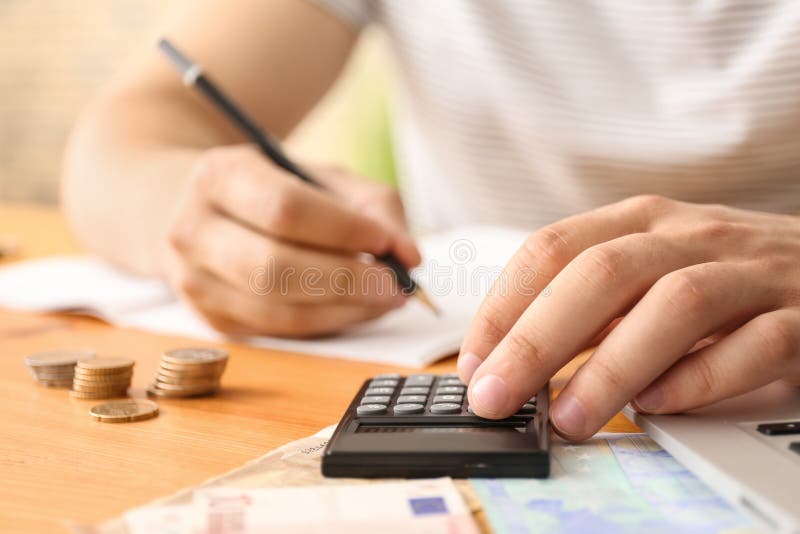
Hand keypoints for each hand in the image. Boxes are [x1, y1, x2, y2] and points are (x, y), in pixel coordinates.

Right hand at [161, 145, 419, 336]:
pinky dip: (328, 323)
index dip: (344, 231)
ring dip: (344, 310)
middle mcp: (193, 230)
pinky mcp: (211, 320)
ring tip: (385, 298)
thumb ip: (372, 205)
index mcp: (219, 176)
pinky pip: (280, 332)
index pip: (284, 210)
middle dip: (347, 281)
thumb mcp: (320, 176)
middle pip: (275, 268)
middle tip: (396, 285)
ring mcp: (193, 282)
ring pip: (278, 311)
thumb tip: (408, 255)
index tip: (388, 242)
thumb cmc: (272, 188)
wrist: (198, 208)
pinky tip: (355, 308)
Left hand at [458, 195, 799, 439]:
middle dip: (536, 338)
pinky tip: (659, 407)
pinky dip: (699, 380)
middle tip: (494, 396)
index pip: (553, 249)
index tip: (472, 362)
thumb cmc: (723, 275)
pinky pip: (753, 345)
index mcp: (641, 222)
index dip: (504, 306)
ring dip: (611, 366)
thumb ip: (593, 307)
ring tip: (569, 419)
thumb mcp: (649, 271)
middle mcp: (690, 237)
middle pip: (601, 273)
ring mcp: (750, 272)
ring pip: (674, 305)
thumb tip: (513, 358)